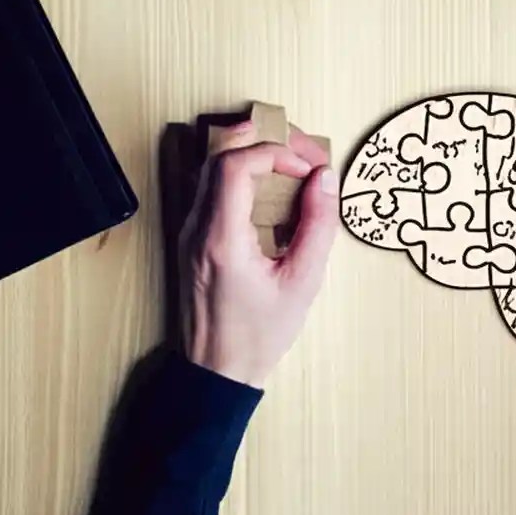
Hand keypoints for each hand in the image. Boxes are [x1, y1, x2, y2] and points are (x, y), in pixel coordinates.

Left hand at [178, 125, 338, 388]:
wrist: (217, 371)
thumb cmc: (259, 334)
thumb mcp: (303, 282)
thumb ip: (318, 226)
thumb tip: (325, 179)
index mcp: (222, 239)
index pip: (234, 167)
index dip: (274, 153)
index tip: (306, 169)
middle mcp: (197, 229)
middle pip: (219, 156)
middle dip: (265, 143)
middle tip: (303, 153)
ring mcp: (190, 232)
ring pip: (213, 169)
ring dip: (253, 156)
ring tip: (293, 165)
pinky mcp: (193, 238)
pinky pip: (213, 190)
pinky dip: (244, 177)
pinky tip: (274, 191)